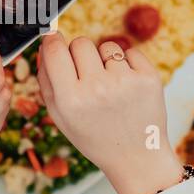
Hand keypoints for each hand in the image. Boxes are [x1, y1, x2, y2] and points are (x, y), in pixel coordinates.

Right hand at [36, 32, 182, 193]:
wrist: (135, 157)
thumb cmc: (95, 137)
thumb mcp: (61, 116)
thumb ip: (46, 80)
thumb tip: (45, 44)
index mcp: (71, 99)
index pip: (55, 50)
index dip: (53, 39)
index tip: (54, 36)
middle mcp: (97, 88)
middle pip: (80, 43)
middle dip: (80, 54)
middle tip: (86, 74)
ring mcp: (125, 82)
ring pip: (106, 46)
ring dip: (105, 60)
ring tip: (109, 85)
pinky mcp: (148, 78)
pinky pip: (130, 52)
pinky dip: (127, 64)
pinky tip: (126, 86)